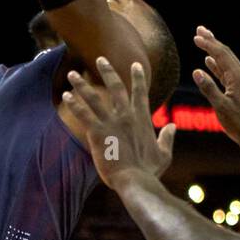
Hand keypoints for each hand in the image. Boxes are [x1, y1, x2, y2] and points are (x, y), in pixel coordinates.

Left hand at [64, 58, 174, 189]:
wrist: (136, 181)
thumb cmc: (149, 171)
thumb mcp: (164, 154)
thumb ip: (168, 138)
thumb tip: (173, 127)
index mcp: (143, 119)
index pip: (140, 92)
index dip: (138, 77)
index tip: (135, 64)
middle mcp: (127, 116)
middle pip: (116, 87)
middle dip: (107, 71)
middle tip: (100, 59)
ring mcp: (111, 122)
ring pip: (94, 97)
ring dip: (82, 84)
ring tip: (72, 73)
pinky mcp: (97, 132)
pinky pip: (83, 114)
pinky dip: (74, 104)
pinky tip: (65, 95)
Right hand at [191, 27, 239, 165]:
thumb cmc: (239, 123)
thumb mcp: (220, 107)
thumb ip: (208, 88)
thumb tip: (197, 71)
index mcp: (238, 77)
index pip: (221, 55)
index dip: (208, 44)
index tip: (196, 36)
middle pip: (225, 53)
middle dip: (212, 41)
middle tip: (200, 30)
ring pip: (226, 62)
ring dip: (214, 51)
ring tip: (203, 42)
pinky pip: (227, 72)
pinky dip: (217, 66)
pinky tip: (209, 62)